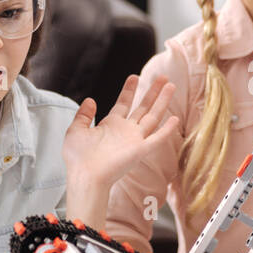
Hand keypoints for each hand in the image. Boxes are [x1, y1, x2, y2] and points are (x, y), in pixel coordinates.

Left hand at [63, 74, 178, 187]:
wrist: (85, 175)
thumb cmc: (79, 158)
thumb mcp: (76, 130)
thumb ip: (83, 115)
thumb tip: (90, 100)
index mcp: (110, 125)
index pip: (124, 103)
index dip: (130, 90)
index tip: (135, 77)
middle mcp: (125, 131)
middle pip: (143, 107)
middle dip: (153, 92)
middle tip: (162, 77)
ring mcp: (135, 140)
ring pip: (153, 117)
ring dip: (162, 101)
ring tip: (171, 86)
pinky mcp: (140, 150)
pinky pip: (157, 139)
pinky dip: (167, 130)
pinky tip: (175, 119)